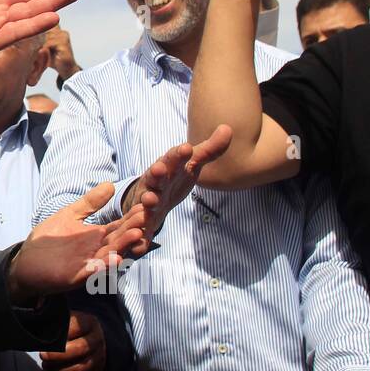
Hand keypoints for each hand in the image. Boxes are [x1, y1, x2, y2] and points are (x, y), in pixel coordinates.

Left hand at [8, 182, 144, 303]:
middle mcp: (97, 250)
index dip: (131, 216)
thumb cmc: (49, 239)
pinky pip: (92, 271)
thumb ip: (90, 202)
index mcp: (97, 236)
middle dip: (132, 228)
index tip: (144, 204)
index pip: (119, 225)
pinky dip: (102, 265)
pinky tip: (113, 259)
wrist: (26, 263)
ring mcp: (88, 264)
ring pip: (110, 254)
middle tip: (146, 217)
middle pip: (118, 239)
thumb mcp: (70, 215)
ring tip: (136, 234)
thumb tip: (110, 184)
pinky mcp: (76, 276)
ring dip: (123, 246)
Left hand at [41, 311, 104, 370]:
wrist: (93, 340)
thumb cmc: (73, 329)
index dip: (60, 333)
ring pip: (81, 368)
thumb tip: (36, 306)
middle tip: (43, 355)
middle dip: (58, 355)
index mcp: (89, 322)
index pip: (76, 326)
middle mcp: (97, 340)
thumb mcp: (66, 317)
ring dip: (60, 370)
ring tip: (46, 366)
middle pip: (81, 349)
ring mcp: (99, 358)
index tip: (46, 337)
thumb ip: (53, 314)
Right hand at [120, 126, 233, 253]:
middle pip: (156, 176)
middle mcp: (155, 183)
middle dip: (157, 173)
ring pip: (146, 200)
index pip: (173, 158)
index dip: (178, 154)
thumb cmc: (174, 179)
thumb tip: (228, 128)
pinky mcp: (146, 220)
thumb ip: (210, 149)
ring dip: (147, 200)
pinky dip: (142, 234)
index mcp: (168, 167)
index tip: (186, 148)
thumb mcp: (192, 164)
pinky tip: (142, 242)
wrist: (149, 199)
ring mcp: (149, 201)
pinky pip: (143, 227)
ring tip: (149, 200)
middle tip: (159, 168)